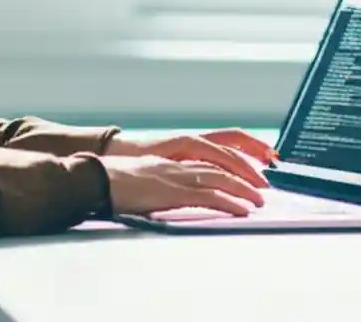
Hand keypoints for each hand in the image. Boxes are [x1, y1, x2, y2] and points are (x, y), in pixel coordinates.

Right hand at [99, 155, 264, 216]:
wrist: (96, 179)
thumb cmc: (114, 181)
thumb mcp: (145, 175)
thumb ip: (165, 180)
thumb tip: (176, 191)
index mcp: (173, 156)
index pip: (213, 150)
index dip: (237, 156)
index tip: (255, 164)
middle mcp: (179, 161)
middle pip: (222, 161)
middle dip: (247, 172)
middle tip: (264, 184)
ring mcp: (177, 175)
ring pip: (220, 177)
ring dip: (243, 189)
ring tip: (259, 200)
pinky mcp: (173, 191)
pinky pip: (208, 195)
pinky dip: (229, 202)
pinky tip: (241, 210)